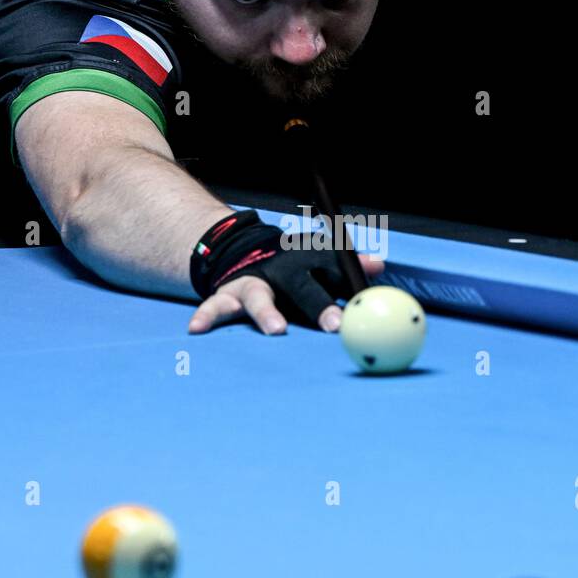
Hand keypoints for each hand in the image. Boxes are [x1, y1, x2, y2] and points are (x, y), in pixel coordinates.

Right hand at [188, 253, 384, 335]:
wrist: (239, 248)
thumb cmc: (291, 266)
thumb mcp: (318, 259)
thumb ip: (346, 267)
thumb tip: (379, 267)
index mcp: (306, 259)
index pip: (332, 266)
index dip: (350, 279)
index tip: (365, 298)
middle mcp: (279, 270)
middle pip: (301, 286)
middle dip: (318, 305)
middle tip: (334, 325)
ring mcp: (252, 283)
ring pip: (258, 297)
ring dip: (267, 313)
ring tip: (276, 329)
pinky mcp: (225, 295)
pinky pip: (216, 306)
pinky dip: (207, 316)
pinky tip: (198, 328)